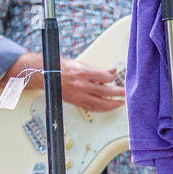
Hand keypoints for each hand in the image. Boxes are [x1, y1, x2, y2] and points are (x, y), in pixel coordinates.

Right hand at [6, 52, 123, 111]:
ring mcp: (78, 95)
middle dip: (119, 93)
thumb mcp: (80, 64)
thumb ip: (98, 70)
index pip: (105, 77)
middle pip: (105, 92)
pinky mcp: (76, 102)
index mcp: (82, 73)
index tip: (115, 77)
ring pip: (100, 103)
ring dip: (113, 104)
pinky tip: (109, 108)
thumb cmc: (61, 68)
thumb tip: (112, 70)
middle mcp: (81, 85)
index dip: (112, 77)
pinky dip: (103, 109)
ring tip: (121, 103)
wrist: (45, 75)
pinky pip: (93, 108)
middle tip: (126, 93)